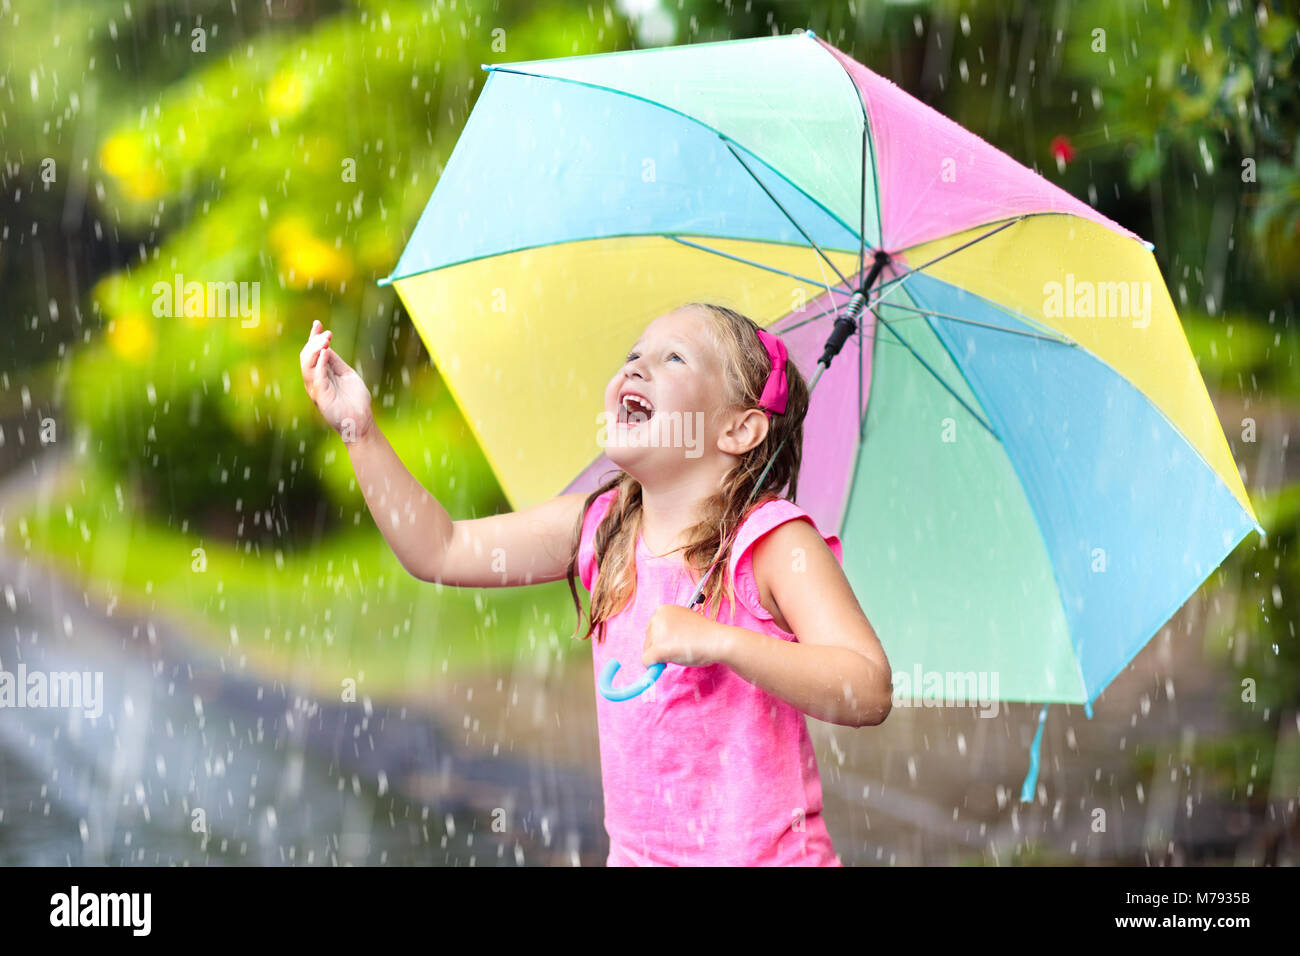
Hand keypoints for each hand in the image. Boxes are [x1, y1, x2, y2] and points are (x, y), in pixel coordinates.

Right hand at [300, 320, 373, 441]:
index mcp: (321, 374)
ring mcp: (316, 388)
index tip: (318, 323)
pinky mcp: (321, 396)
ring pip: (307, 365)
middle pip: (306, 356)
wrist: (361, 420)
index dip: (313, 337)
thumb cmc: (355, 400)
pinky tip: (326, 352)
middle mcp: (315, 380)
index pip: (313, 352)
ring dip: (315, 350)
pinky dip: (320, 363)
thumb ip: (335, 362)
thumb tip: (326, 346)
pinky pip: (317, 376)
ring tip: (326, 340)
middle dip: (315, 341)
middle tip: (328, 334)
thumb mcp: (346, 374)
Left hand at [642, 604, 725, 667]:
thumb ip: (670, 629)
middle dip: (660, 648)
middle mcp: (657, 618)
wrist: (718, 640)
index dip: (663, 640)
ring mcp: (657, 633)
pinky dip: (654, 667)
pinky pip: (647, 661)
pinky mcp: (658, 648)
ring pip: (647, 651)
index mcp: (663, 610)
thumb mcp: (684, 622)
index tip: (676, 642)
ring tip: (681, 652)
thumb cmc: (706, 633)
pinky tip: (666, 664)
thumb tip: (656, 644)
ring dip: (661, 657)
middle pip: (648, 640)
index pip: (652, 629)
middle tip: (680, 648)